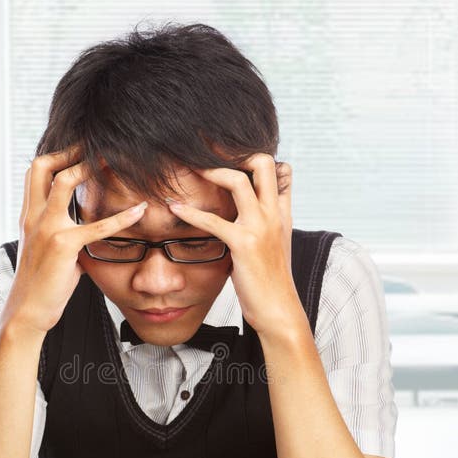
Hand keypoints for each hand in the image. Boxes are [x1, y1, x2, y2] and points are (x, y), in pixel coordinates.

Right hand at [0, 147, 145, 336]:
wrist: (27, 311)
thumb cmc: (42, 284)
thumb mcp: (48, 252)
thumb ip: (64, 233)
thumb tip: (86, 227)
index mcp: (30, 217)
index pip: (36, 173)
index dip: (57, 155)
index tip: (79, 149)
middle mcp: (34, 217)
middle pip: (42, 166)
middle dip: (68, 150)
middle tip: (94, 144)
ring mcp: (47, 229)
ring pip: (63, 182)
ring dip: (87, 167)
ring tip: (111, 160)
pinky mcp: (64, 246)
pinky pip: (96, 226)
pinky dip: (122, 217)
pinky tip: (140, 211)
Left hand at [167, 154, 304, 337]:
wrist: (278, 308)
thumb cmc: (272, 278)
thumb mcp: (277, 243)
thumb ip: (271, 219)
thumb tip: (259, 208)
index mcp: (282, 212)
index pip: (281, 169)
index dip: (255, 156)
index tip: (228, 152)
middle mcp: (274, 214)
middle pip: (262, 162)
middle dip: (234, 151)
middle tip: (208, 150)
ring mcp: (260, 227)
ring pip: (238, 181)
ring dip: (211, 171)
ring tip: (191, 169)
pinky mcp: (243, 244)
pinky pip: (213, 220)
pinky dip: (191, 212)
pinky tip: (174, 207)